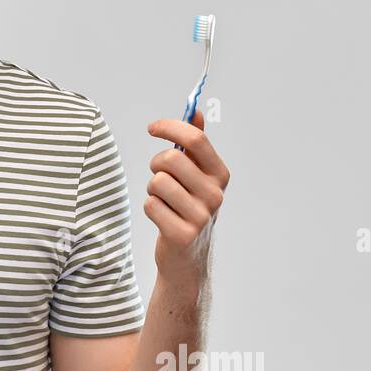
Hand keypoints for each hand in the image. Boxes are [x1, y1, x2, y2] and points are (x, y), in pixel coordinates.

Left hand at [144, 110, 229, 284]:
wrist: (187, 258)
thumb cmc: (187, 208)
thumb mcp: (196, 177)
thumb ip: (195, 145)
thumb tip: (196, 112)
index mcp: (220, 174)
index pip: (196, 139)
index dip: (170, 127)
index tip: (152, 128)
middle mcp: (215, 194)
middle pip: (171, 159)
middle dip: (155, 164)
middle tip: (158, 175)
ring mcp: (201, 215)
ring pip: (157, 182)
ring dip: (152, 189)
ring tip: (162, 200)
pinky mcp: (183, 234)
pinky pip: (151, 205)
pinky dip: (150, 208)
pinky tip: (161, 218)